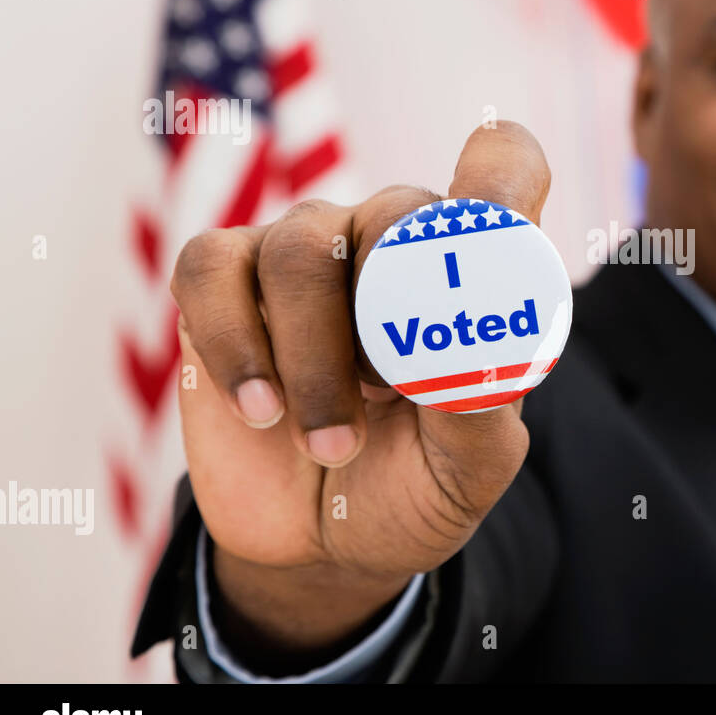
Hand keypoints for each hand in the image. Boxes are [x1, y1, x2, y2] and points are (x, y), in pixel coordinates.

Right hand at [170, 121, 550, 655]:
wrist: (324, 543)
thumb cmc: (415, 483)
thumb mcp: (472, 466)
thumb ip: (479, 406)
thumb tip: (458, 356)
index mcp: (469, 270)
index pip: (504, 170)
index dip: (499, 175)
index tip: (489, 218)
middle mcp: (390, 240)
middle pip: (391, 215)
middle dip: (387, 319)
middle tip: (387, 397)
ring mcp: (305, 253)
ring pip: (299, 251)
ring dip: (314, 360)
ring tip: (331, 442)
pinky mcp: (224, 282)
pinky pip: (211, 267)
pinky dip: (234, 344)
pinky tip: (261, 409)